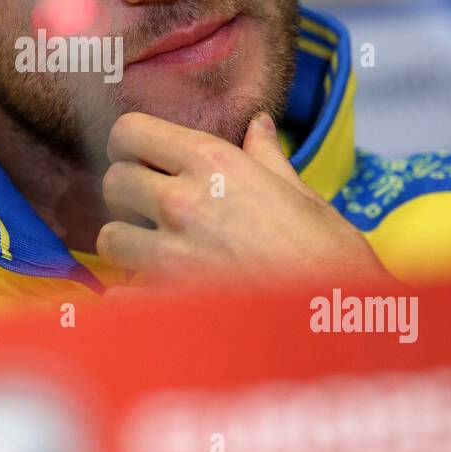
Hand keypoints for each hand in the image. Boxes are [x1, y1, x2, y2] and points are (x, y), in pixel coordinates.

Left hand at [96, 110, 388, 288]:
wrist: (341, 326)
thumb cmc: (332, 257)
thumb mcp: (303, 198)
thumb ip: (266, 159)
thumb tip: (258, 125)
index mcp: (215, 163)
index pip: (129, 132)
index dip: (129, 146)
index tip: (142, 160)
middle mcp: (183, 202)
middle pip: (113, 182)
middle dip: (128, 196)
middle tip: (152, 211)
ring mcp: (170, 255)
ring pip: (110, 239)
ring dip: (129, 247)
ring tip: (157, 256)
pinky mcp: (165, 303)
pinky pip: (119, 295)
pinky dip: (131, 300)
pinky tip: (158, 300)